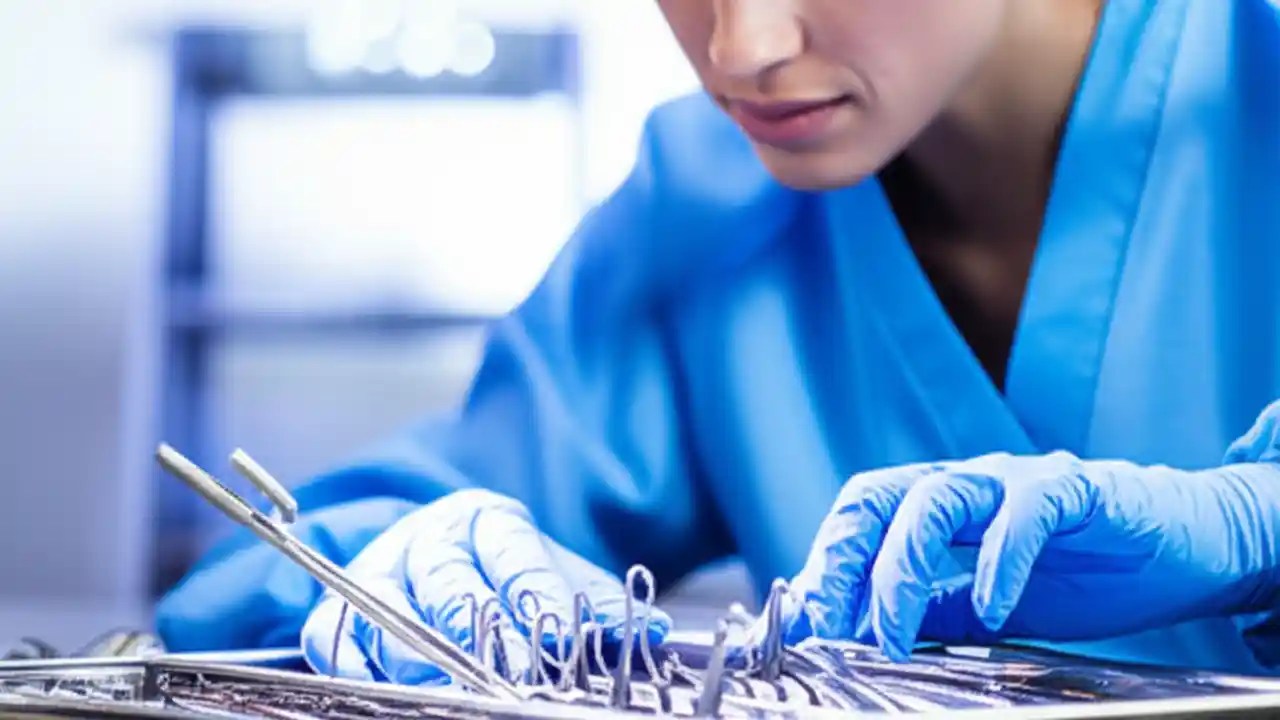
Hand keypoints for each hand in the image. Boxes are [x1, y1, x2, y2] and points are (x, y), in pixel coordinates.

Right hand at [301, 489, 670, 683]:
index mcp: (488, 522)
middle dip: (477, 628)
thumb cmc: (506, 575)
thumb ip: (600, 606)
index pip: (514, 555)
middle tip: (507, 668)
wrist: (438, 557)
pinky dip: (359, 668)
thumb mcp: (558, 577)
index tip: (561, 635)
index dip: (537, 597)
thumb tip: (654, 634)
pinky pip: (336, 639)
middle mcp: (430, 541)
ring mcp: (380, 573)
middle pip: (448, 580)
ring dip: (418, 656)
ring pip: (387, 611)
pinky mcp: (338, 611)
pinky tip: (388, 690)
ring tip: (447, 687)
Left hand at [783, 452, 1279, 660]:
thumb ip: (931, 609)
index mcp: (940, 506)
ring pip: (936, 498)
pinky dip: (1001, 561)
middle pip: (880, 496)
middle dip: (843, 559)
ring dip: (903, 568)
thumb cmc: (1085, 573)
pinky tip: (992, 608)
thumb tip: (863, 631)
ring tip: (894, 634)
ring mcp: (1019, 481)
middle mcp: (968, 483)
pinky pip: (1028, 511)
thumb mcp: (988, 605)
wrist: (1185, 548)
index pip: (863, 518)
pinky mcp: (1079, 490)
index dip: (827, 566)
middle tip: (832, 625)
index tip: (808, 626)